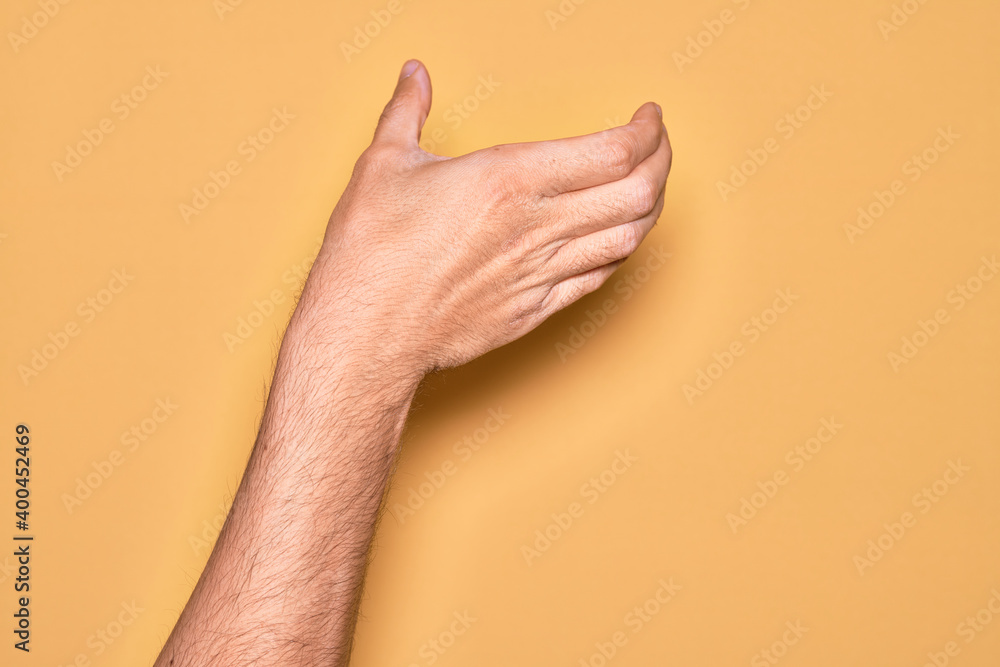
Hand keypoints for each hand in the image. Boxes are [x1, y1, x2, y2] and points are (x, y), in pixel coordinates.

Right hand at [305, 59, 671, 374]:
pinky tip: (613, 237)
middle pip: (637, 193)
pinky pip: (598, 278)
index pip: (613, 152)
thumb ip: (407, 111)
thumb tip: (415, 75)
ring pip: (628, 238)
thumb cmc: (371, 255)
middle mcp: (536, 227)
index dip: (646, 132)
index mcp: (509, 180)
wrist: (366, 334)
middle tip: (657, 146)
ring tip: (646, 186)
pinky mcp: (534, 310)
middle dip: (662, 163)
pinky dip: (618, 252)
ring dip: (648, 208)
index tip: (648, 118)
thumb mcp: (383, 165)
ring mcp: (540, 273)